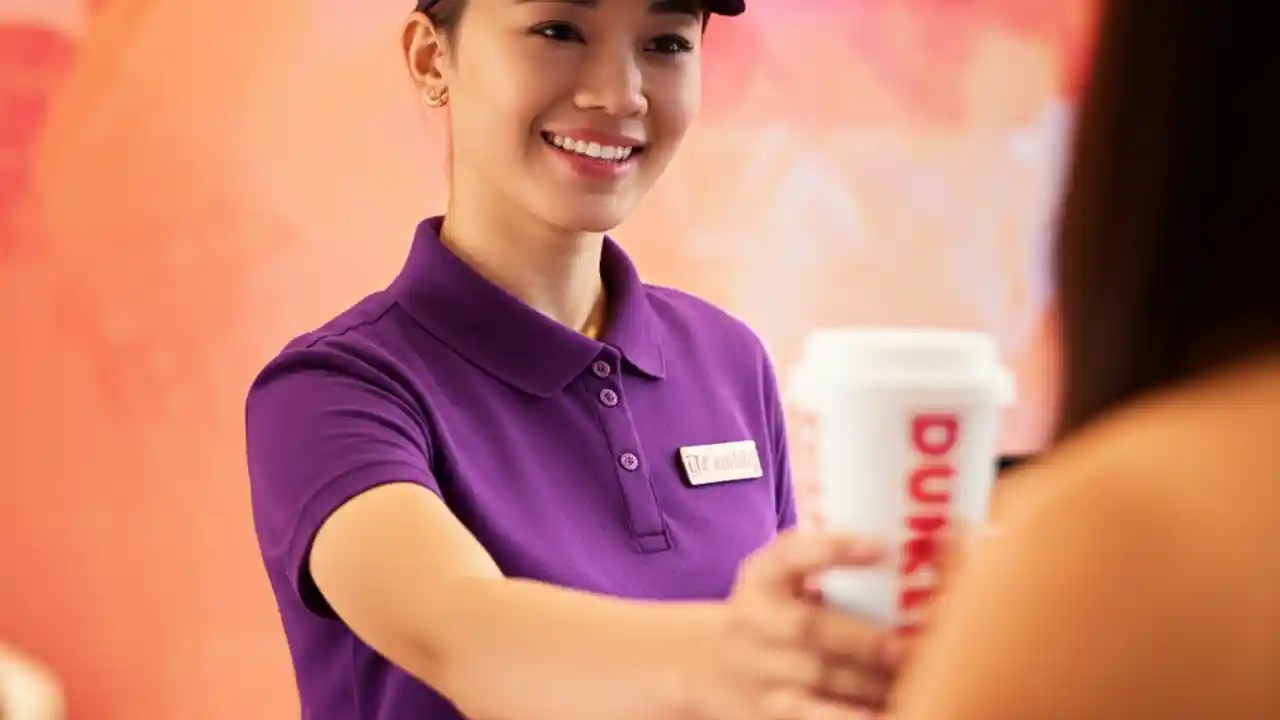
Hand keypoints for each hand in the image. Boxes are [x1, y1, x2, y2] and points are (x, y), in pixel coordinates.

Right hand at [682, 530, 905, 719]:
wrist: (708, 664)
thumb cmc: (769, 610)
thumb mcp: (777, 576)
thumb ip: (823, 561)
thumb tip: (916, 552)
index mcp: (762, 577)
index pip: (790, 554)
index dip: (833, 550)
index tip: (879, 548)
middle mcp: (755, 620)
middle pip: (808, 628)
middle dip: (863, 638)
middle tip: (908, 645)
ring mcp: (760, 669)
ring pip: (819, 677)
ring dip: (870, 679)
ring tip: (911, 675)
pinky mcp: (773, 710)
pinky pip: (815, 716)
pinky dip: (850, 717)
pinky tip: (888, 712)